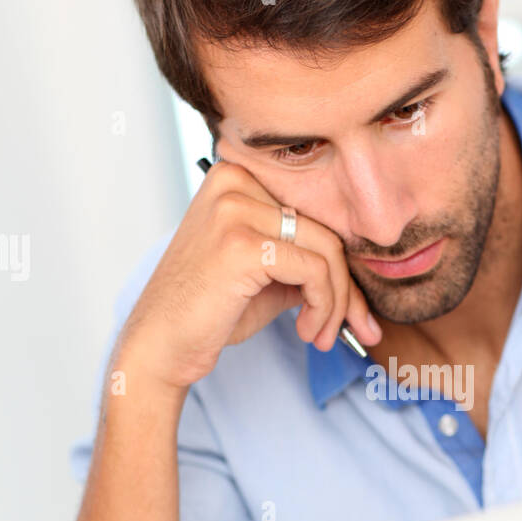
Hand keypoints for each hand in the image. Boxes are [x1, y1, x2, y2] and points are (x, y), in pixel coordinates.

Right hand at [118, 160, 380, 389]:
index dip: (341, 265)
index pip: (314, 212)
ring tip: (321, 336)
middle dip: (347, 288)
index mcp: (238, 176)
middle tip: (352, 330)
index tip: (355, 310)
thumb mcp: (266, 273)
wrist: (161, 345)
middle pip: (325, 229)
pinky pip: (314, 271)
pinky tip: (307, 331)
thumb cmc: (208, 311)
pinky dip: (324, 306)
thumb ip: (305, 257)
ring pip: (326, 251)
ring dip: (337, 303)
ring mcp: (236, 209)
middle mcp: (235, 180)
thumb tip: (360, 271)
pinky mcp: (242, 244)